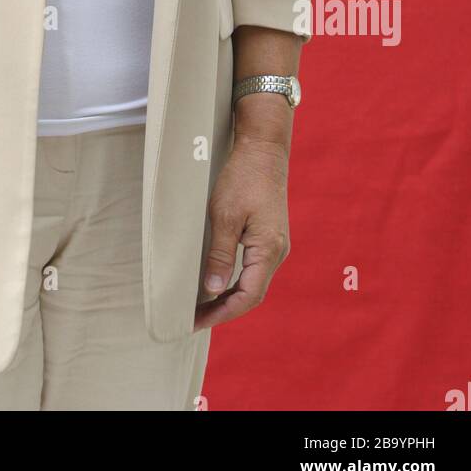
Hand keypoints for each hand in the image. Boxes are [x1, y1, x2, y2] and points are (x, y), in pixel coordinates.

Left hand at [192, 136, 289, 330]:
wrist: (263, 149)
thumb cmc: (243, 176)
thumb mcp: (224, 214)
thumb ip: (220, 254)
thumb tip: (213, 289)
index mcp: (268, 249)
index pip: (248, 296)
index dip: (221, 312)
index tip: (196, 321)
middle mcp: (277, 252)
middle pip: (251, 294)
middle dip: (223, 309)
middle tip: (193, 318)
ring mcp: (275, 245)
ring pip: (253, 283)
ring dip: (228, 297)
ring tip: (201, 306)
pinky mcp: (269, 237)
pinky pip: (253, 269)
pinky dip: (235, 281)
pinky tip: (217, 282)